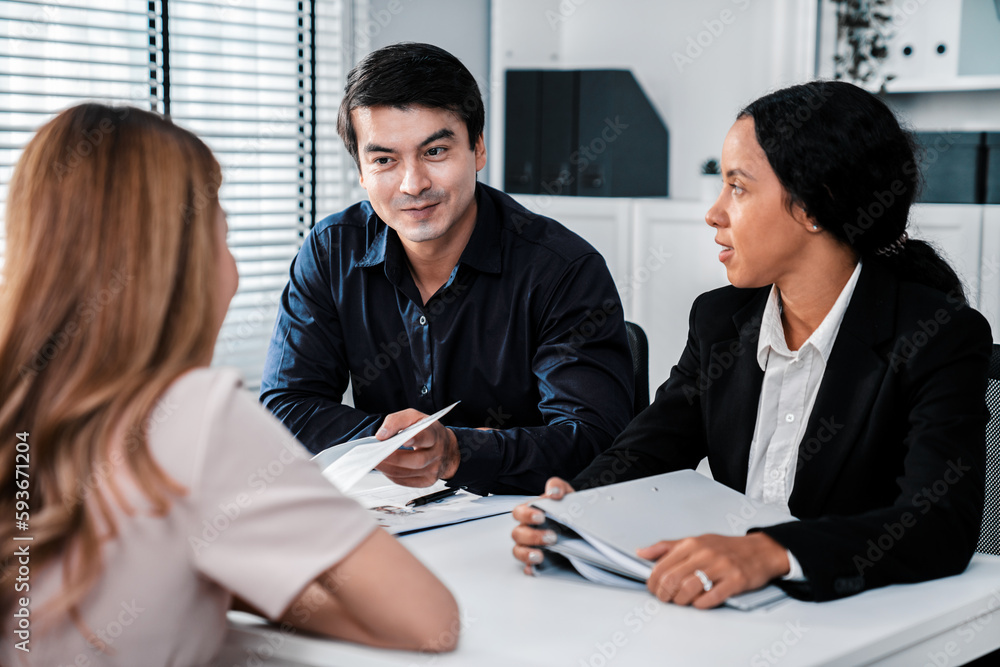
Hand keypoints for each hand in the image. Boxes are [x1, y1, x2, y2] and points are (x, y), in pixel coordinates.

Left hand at [374, 409, 458, 487]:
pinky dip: (392, 475)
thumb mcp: (415, 417)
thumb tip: (381, 435)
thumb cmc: (427, 431)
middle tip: (375, 455)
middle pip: (416, 460)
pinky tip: (384, 468)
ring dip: (388, 468)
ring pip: (407, 473)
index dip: (415, 440)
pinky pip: (405, 481)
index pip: (426, 437)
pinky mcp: (427, 481)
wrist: (447, 448)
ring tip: (374, 461)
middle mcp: (437, 454)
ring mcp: (433, 470)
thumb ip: (397, 420)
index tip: (402, 440)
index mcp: (435, 435)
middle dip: (393, 458)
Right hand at [511, 477, 574, 574]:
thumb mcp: (566, 493)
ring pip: (518, 551)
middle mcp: (527, 529)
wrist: (581, 522)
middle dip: (532, 536)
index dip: (526, 515)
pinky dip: (530, 568)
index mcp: (530, 513)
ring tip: (540, 555)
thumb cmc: (567, 508)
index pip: (519, 512)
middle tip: (551, 537)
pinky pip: (528, 566)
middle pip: (517, 534)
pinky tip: (536, 568)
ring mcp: (531, 546)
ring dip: (526, 553)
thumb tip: (553, 492)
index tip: (541, 517)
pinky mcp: (538, 561)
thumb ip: (558, 486)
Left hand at [637, 533, 789, 608]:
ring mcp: (721, 567)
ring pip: (688, 589)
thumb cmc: (725, 548)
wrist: (760, 550)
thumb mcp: (695, 541)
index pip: (662, 566)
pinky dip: (701, 604)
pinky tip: (699, 602)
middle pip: (672, 579)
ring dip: (680, 601)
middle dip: (663, 594)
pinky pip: (711, 597)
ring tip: (681, 601)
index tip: (653, 588)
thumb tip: (642, 553)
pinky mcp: (735, 581)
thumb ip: (667, 548)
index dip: (653, 582)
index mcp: (691, 544)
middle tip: (665, 598)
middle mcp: (705, 554)